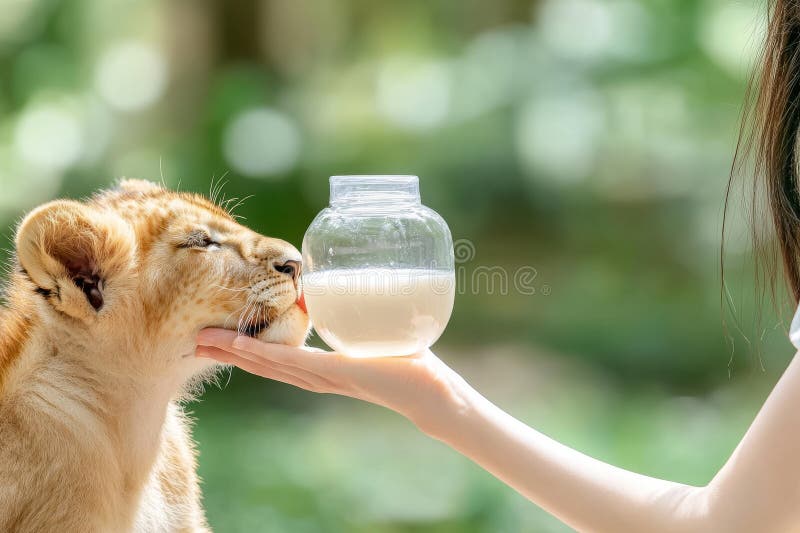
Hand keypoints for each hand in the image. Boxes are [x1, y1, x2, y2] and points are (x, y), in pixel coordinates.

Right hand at [195, 329, 475, 436]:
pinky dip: (264, 356)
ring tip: (203, 342)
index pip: (273, 357)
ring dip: (235, 352)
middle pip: (262, 362)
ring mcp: (322, 377)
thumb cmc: (408, 361)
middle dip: (227, 350)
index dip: (242, 347)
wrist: (432, 390)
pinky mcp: (335, 373)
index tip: (214, 334)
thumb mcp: (372, 332)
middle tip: (194, 337)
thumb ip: (354, 313)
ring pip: (269, 362)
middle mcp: (315, 375)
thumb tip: (341, 284)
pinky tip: (240, 348)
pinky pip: (293, 362)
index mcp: (320, 367)